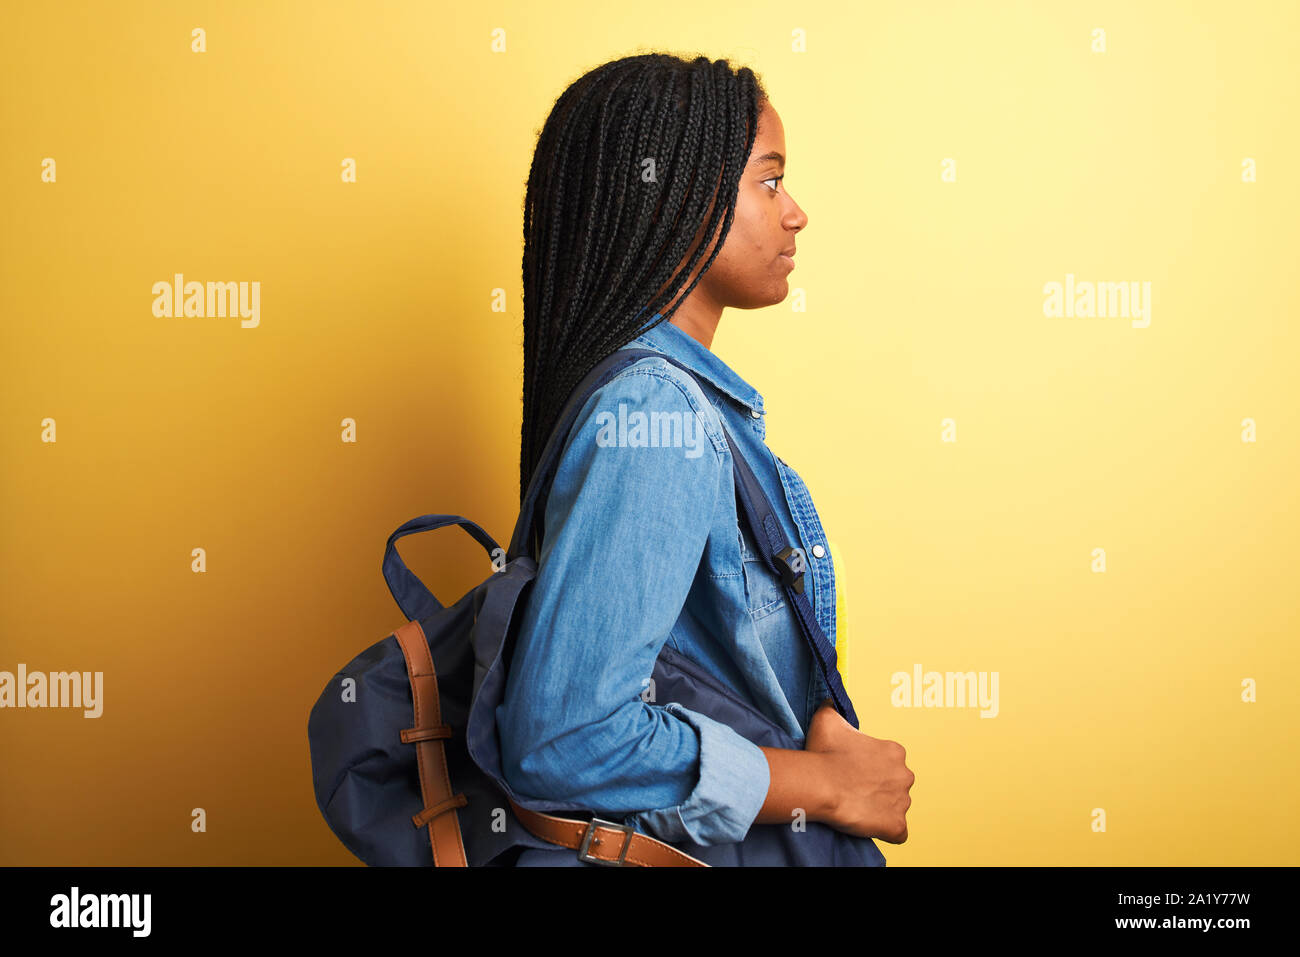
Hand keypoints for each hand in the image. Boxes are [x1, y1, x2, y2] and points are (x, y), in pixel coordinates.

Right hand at [804, 698, 914, 842]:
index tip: (854, 770)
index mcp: (894, 751)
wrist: (819, 784)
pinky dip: (887, 830)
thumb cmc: (824, 753)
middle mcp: (905, 775)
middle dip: (880, 788)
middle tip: (854, 789)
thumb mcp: (827, 719)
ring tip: (856, 807)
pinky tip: (868, 824)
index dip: (871, 767)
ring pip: (896, 807)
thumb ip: (832, 707)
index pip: (889, 761)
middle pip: (896, 784)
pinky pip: (898, 832)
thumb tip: (829, 701)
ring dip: (880, 808)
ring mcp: (903, 802)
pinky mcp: (896, 825)